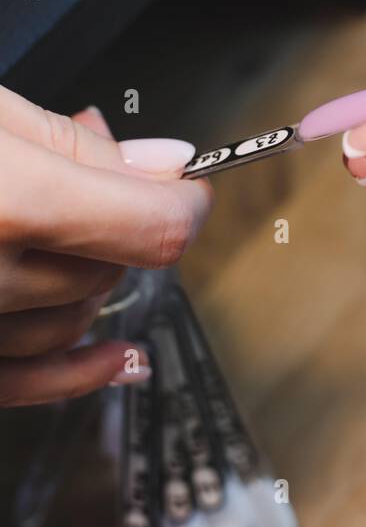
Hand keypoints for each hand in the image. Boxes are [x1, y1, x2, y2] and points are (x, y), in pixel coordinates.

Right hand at [0, 92, 211, 404]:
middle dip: (117, 227)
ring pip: (74, 321)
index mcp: (7, 202)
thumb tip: (163, 165)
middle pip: (112, 268)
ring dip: (84, 279)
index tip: (186, 186)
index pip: (152, 226)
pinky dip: (78, 374)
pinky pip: (26, 385)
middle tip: (83, 182)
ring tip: (47, 229)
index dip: (184, 202)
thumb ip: (71, 142)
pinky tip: (122, 359)